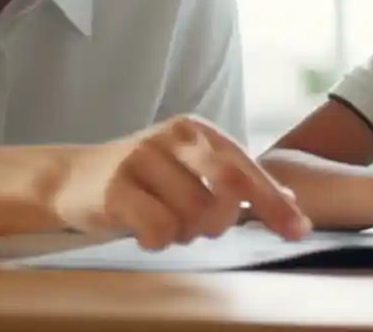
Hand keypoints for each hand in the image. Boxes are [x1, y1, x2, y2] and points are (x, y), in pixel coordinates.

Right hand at [53, 115, 311, 249]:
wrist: (72, 177)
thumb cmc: (143, 177)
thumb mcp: (190, 166)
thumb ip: (236, 179)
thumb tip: (291, 198)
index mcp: (196, 131)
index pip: (247, 168)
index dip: (275, 202)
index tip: (299, 230)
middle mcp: (172, 138)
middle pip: (228, 188)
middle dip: (225, 219)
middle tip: (205, 227)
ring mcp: (142, 160)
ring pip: (194, 217)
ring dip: (185, 233)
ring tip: (163, 220)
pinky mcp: (116, 189)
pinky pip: (160, 232)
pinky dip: (157, 241)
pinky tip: (142, 229)